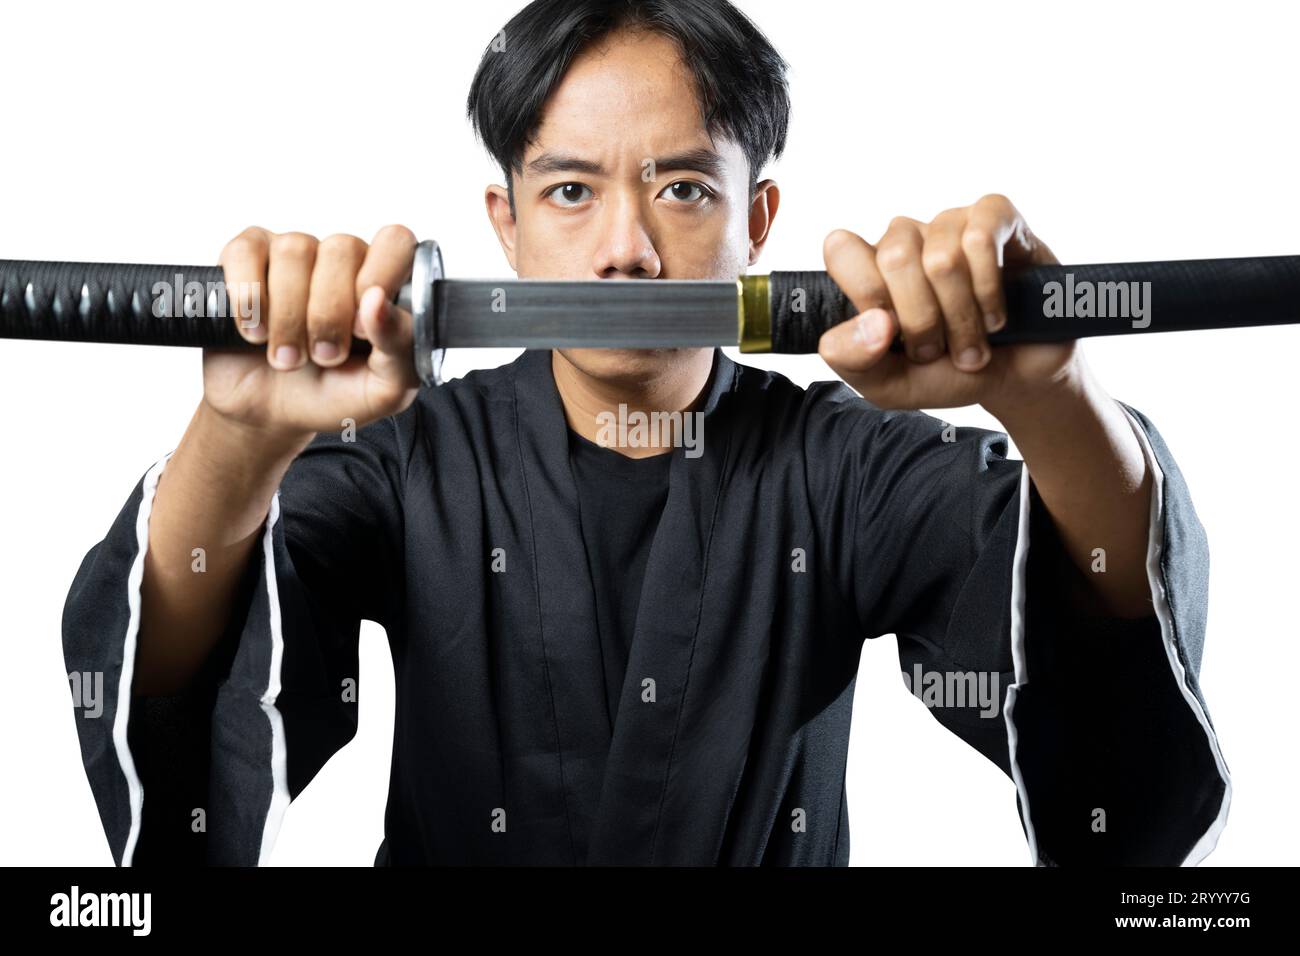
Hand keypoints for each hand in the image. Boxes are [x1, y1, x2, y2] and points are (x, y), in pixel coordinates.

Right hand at [203, 224, 420, 442]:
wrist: (269, 416)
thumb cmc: (332, 396)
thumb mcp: (382, 390)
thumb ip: (400, 346)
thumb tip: (377, 302)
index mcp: (383, 281)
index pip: (396, 241)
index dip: (380, 277)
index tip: (362, 329)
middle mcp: (341, 259)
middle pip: (342, 248)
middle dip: (329, 313)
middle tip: (323, 357)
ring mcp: (292, 252)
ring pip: (295, 251)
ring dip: (288, 317)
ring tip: (288, 357)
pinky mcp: (245, 256)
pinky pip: (246, 253)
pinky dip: (249, 300)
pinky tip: (254, 333)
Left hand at [818, 194, 1078, 411]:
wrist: (1015, 378)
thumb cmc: (947, 373)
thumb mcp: (888, 383)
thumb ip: (852, 359)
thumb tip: (872, 323)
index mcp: (869, 269)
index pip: (841, 248)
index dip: (868, 295)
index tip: (890, 334)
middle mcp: (906, 239)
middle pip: (896, 257)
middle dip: (921, 320)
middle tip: (936, 349)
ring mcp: (950, 225)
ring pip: (943, 260)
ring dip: (962, 319)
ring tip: (972, 345)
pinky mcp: (996, 217)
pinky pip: (982, 239)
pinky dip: (990, 291)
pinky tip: (997, 316)